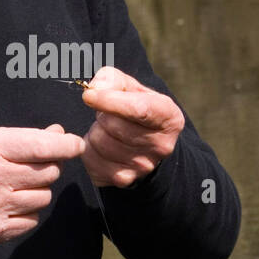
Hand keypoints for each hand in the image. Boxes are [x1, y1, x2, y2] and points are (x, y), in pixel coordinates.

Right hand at [0, 124, 84, 251]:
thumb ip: (21, 138)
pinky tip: (7, 203)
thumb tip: (60, 135)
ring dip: (36, 190)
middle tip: (32, 165)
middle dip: (48, 166)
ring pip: (43, 197)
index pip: (42, 146)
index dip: (67, 145)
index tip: (76, 144)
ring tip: (14, 186)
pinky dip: (26, 211)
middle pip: (48, 172)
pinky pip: (31, 219)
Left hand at [79, 66, 184, 187]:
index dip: (109, 100)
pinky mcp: (123, 179)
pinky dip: (88, 149)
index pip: (138, 109)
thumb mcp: (132, 87)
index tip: (89, 95)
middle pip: (114, 126)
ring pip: (100, 142)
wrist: (145, 144)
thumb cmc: (137, 108)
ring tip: (107, 129)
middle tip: (109, 115)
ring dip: (95, 131)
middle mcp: (161, 146)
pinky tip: (101, 145)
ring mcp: (143, 166)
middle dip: (103, 115)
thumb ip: (113, 79)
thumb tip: (95, 89)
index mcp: (169, 118)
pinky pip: (91, 159)